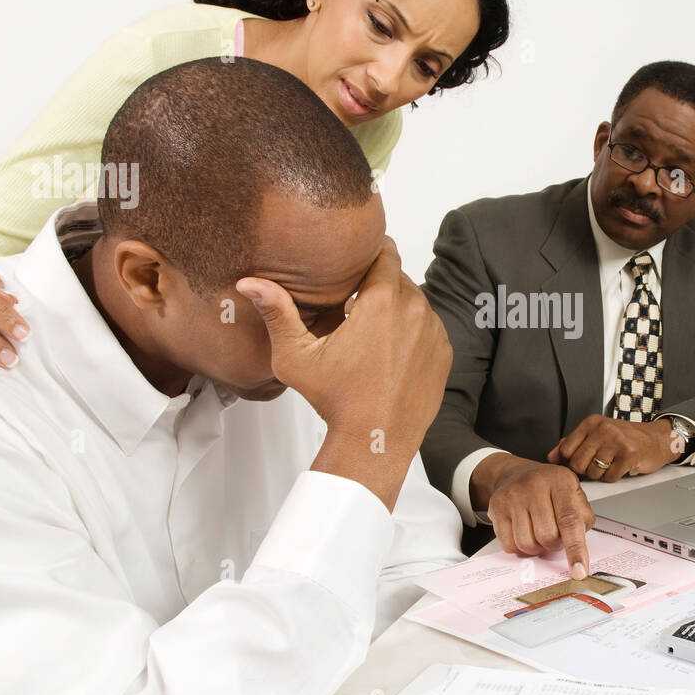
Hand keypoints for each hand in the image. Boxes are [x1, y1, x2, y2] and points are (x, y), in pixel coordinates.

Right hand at [236, 238, 451, 508]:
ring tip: (370, 330)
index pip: (385, 253)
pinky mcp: (444, 352)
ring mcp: (434, 332)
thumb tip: (249, 282)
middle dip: (378, 284)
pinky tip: (389, 351)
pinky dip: (412, 331)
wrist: (375, 440)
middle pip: (398, 278)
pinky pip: (429, 327)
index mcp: (382, 301)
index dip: (370, 253)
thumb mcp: (296, 356)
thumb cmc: (336, 400)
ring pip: (415, 302)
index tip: (356, 260)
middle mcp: (415, 310)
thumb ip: (277, 312)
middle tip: (354, 302)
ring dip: (396, 308)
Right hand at [474, 454, 594, 578]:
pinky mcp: (497, 507)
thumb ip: (582, 519)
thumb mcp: (574, 494)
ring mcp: (514, 496)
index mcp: (561, 482)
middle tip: (554, 535)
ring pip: (527, 544)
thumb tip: (581, 549)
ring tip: (538, 533)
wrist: (515, 473)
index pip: (570, 521)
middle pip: (547, 537)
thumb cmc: (548, 488)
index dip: (576, 549)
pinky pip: (509, 545)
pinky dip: (519, 547)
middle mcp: (536, 486)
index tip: (579, 571)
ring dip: (536, 548)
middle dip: (554, 545)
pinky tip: (523, 531)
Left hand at [547, 415, 680, 481]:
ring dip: (601, 474)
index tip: (580, 462)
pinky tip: (620, 468)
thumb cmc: (626, 438)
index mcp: (591, 423)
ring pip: (593, 472)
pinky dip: (614, 477)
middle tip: (598, 464)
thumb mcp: (596, 435)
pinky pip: (610, 477)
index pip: (566, 450)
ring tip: (611, 464)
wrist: (657, 439)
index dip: (571, 462)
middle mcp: (603, 429)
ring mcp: (616, 441)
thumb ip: (572, 444)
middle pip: (578, 463)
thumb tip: (551, 456)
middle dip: (586, 470)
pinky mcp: (629, 455)